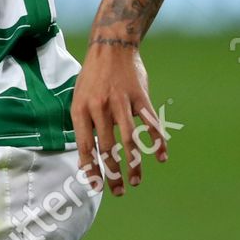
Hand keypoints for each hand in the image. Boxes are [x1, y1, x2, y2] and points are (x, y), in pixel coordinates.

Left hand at [70, 41, 168, 196]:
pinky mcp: (140, 97)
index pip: (85, 146)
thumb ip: (83, 125)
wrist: (111, 47)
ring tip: (136, 181)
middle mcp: (100, 107)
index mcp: (81, 109)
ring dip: (133, 165)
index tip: (96, 186)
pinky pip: (150, 123)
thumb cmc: (92, 77)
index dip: (91, 168)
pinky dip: (158, 141)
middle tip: (118, 192)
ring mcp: (121, 102)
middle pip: (107, 149)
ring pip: (129, 141)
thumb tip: (85, 158)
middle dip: (112, 174)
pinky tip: (161, 157)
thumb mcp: (78, 98)